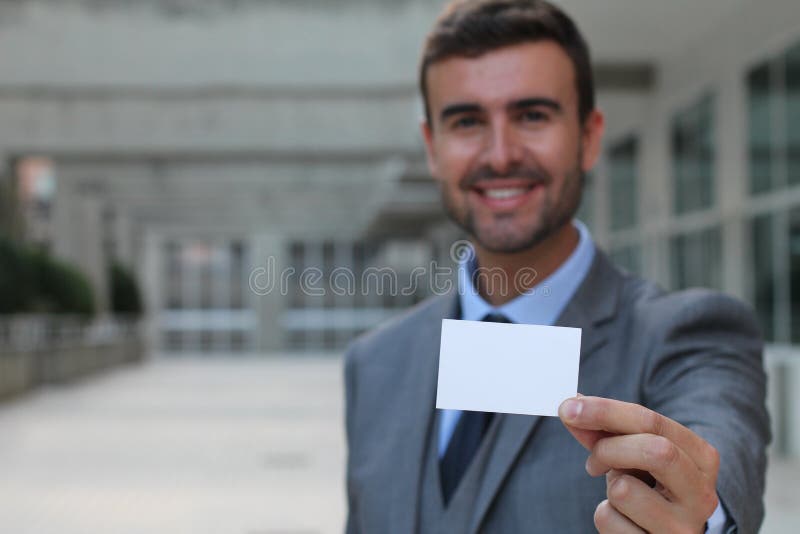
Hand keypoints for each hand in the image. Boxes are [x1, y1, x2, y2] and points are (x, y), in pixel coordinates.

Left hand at [558, 396, 719, 533]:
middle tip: (591, 461)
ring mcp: (683, 526)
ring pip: (625, 489)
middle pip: (655, 451)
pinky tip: (624, 521)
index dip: (607, 411)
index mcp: (701, 458)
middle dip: (609, 448)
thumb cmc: (647, 488)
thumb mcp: (632, 455)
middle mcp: (702, 494)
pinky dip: (606, 515)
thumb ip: (605, 431)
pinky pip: (610, 520)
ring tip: (620, 496)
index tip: (569, 407)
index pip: (654, 422)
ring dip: (608, 488)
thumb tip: (572, 405)